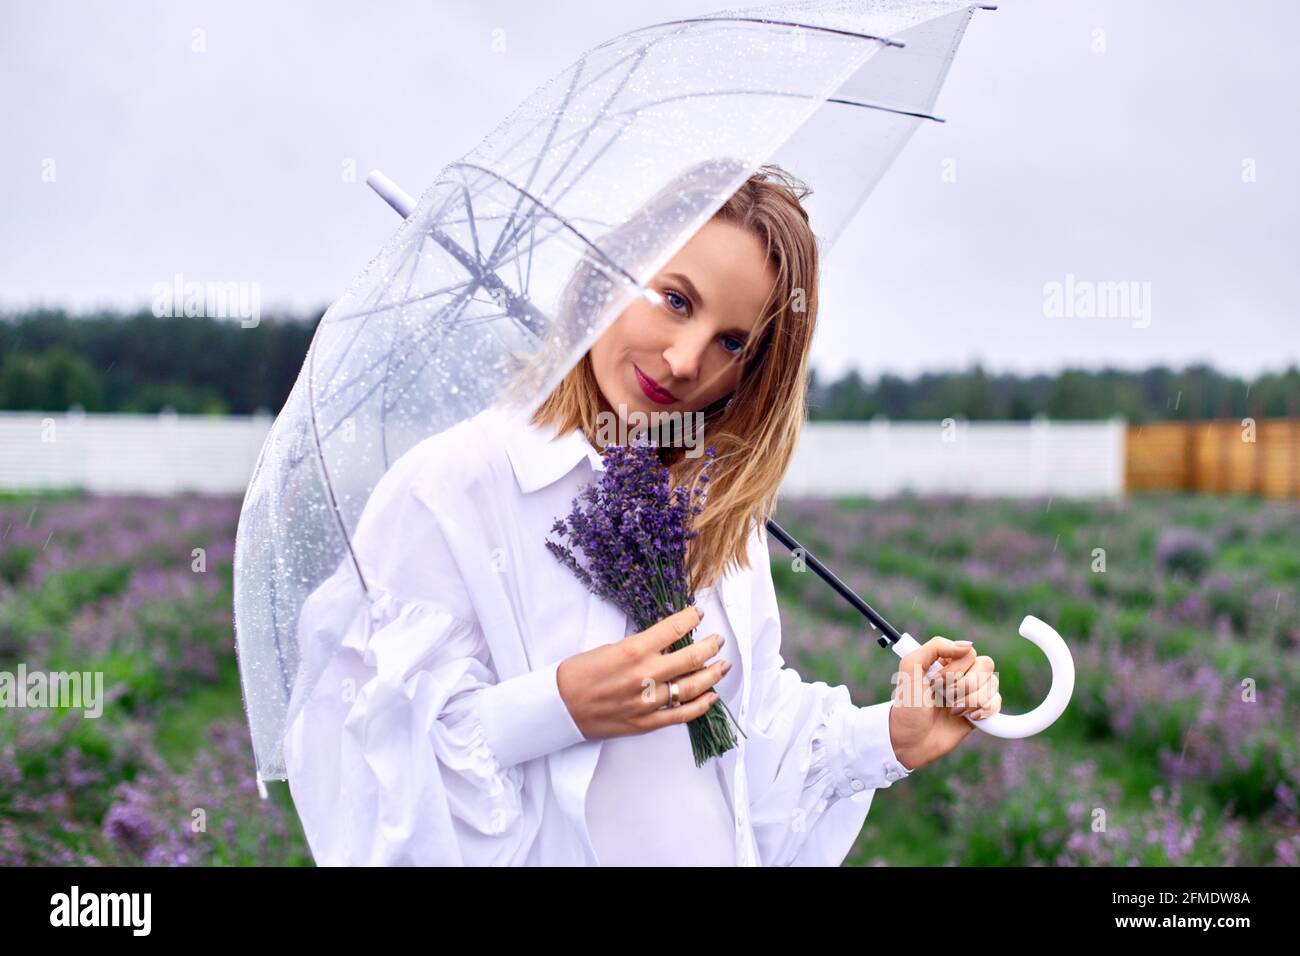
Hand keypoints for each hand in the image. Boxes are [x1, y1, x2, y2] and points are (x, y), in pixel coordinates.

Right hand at [556, 605, 727, 740]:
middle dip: (710, 645)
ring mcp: (648, 701)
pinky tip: (711, 697)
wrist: (558, 706)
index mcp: (633, 650)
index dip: (691, 618)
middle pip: (692, 657)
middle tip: (718, 640)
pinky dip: (701, 706)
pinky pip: (681, 715)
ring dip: (712, 674)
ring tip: (723, 665)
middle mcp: (645, 675)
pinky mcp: (646, 723)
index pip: (674, 629)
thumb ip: (639, 646)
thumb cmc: (577, 673)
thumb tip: (664, 642)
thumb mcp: (608, 648)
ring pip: (692, 687)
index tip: (699, 613)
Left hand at [887, 636, 1001, 770]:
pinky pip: (997, 702)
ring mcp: (972, 692)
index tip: (935, 682)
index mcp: (945, 661)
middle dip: (963, 685)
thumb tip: (968, 646)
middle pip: (985, 666)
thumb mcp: (910, 669)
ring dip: (971, 700)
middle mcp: (961, 674)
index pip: (968, 653)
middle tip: (943, 697)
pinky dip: (985, 710)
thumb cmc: (908, 706)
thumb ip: (935, 647)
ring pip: (993, 684)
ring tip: (953, 710)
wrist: (911, 741)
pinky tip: (969, 717)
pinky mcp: (979, 712)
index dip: (954, 669)